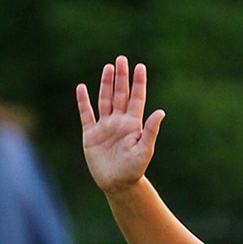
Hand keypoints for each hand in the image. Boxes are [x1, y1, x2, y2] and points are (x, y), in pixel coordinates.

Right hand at [76, 56, 164, 197]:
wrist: (117, 184)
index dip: (138, 83)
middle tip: (122, 59)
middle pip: (120, 94)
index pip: (136, 98)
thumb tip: (160, 112)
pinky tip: (82, 88)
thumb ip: (150, 130)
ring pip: (105, 100)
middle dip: (121, 77)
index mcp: (133, 124)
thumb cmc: (134, 169)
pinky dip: (83, 101)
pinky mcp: (91, 134)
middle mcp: (119, 122)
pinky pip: (86, 114)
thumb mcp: (144, 150)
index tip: (140, 67)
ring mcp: (105, 126)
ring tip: (108, 67)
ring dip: (106, 84)